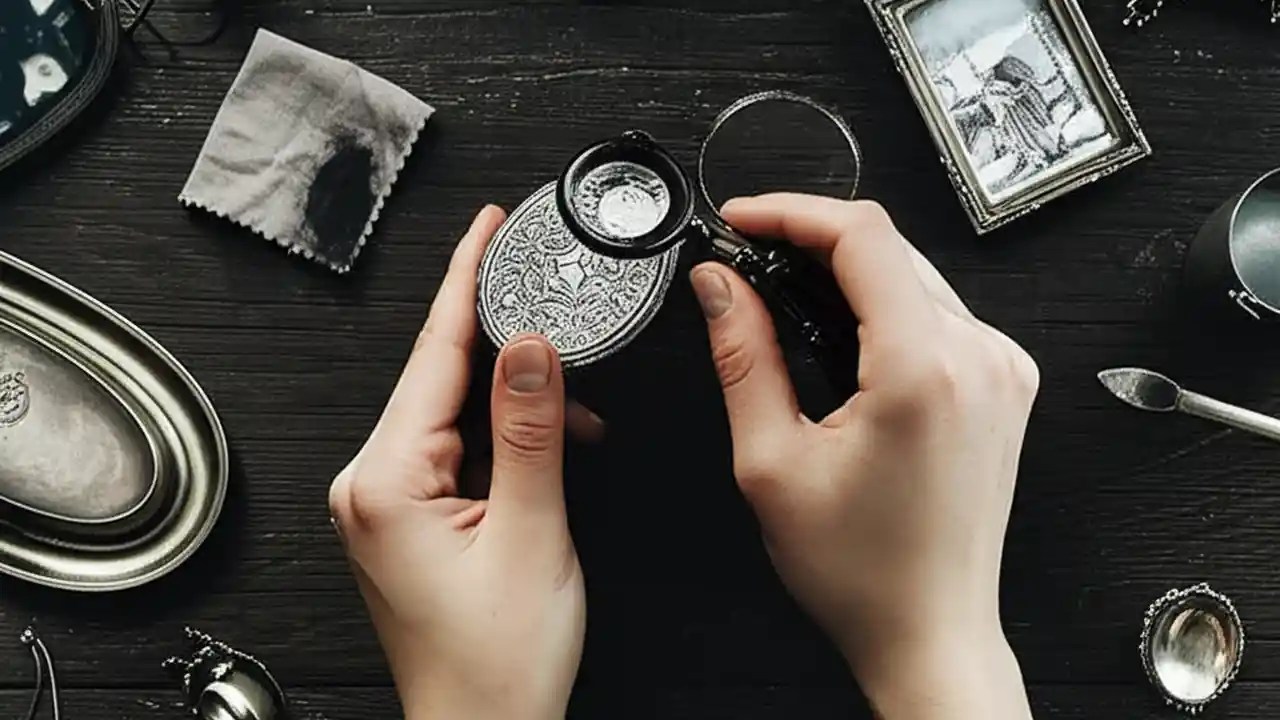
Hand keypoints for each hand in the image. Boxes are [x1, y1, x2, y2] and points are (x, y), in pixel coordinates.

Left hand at [329, 206, 589, 719]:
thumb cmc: (496, 661)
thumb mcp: (531, 531)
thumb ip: (531, 429)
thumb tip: (532, 346)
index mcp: (386, 480)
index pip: (434, 355)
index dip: (467, 281)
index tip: (487, 228)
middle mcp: (372, 485)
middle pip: (443, 379)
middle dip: (509, 346)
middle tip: (554, 308)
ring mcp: (387, 503)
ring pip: (458, 416)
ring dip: (519, 405)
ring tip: (575, 421)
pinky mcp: (410, 518)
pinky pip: (460, 452)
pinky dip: (508, 442)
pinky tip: (551, 448)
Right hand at [690, 195, 1037, 718]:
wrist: (930, 630)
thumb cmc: (861, 571)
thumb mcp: (771, 462)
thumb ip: (743, 357)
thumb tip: (720, 286)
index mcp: (924, 371)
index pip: (862, 235)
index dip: (791, 212)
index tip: (742, 219)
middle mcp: (980, 358)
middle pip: (891, 246)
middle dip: (812, 239)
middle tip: (748, 257)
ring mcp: (1002, 369)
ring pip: (917, 274)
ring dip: (850, 271)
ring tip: (786, 294)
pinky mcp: (1005, 383)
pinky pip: (941, 312)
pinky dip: (887, 304)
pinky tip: (845, 332)